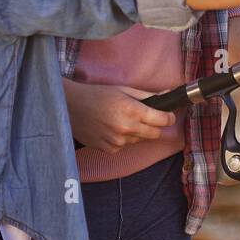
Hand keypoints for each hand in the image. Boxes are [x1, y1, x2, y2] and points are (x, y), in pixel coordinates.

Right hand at [62, 80, 176, 153]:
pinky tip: (112, 129)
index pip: (163, 120)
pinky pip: (125, 146)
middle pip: (155, 134)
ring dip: (137, 133)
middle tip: (146, 118)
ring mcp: (117, 141)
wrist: (71, 106)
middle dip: (155, 126)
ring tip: (122, 121)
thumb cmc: (98, 95)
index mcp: (132, 110)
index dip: (168, 117)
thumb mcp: (124, 90)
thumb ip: (148, 95)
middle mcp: (126, 128)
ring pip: (140, 140)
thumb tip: (168, 94)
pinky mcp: (109, 149)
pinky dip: (123, 140)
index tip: (168, 116)